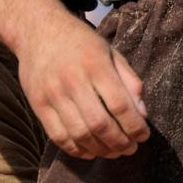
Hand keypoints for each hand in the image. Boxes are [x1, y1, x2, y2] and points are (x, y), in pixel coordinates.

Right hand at [13, 8, 149, 159]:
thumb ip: (129, 81)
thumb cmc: (80, 42)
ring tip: (113, 151)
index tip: (144, 136)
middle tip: (130, 148)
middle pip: (100, 124)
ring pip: (80, 134)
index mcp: (95, 64)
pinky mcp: (37, 104)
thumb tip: (143, 114)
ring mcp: (52, 93)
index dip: (135, 127)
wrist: (38, 30)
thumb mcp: (110, 52)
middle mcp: (73, 80)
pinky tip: (90, 150)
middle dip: (120, 143)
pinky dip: (77, 150)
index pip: (120, 105)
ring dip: (101, 150)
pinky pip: (58, 136)